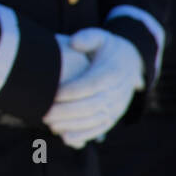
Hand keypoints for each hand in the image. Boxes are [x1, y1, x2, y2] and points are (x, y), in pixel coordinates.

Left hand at [43, 28, 142, 148]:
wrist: (132, 63)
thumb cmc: (107, 48)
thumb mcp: (101, 37)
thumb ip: (88, 37)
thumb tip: (74, 42)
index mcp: (111, 72)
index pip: (90, 84)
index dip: (71, 91)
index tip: (52, 93)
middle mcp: (116, 92)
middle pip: (90, 105)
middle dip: (66, 111)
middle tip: (44, 112)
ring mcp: (116, 106)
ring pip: (94, 120)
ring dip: (72, 125)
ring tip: (49, 124)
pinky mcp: (114, 116)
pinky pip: (99, 129)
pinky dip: (83, 135)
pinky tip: (65, 138)